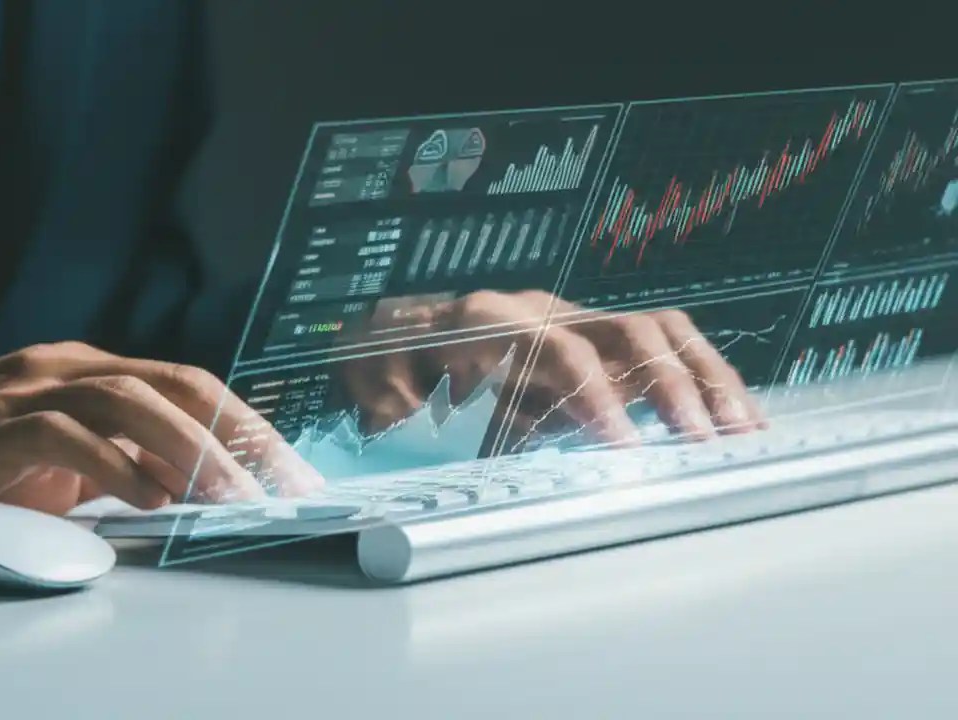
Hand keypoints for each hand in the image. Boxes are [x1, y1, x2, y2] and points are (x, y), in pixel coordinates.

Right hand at [0, 342, 322, 518]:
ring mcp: (30, 389)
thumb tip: (189, 495)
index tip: (288, 469)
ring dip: (189, 448)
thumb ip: (116, 462)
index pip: (188, 384)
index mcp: (90, 370)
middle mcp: (69, 367)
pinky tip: (150, 496)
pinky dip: (115, 464)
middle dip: (238, 432)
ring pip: (131, 400)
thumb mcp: (56, 458)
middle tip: (281, 483)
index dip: (244, 422)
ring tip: (229, 494)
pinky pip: (67, 435)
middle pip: (177, 383)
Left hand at [342, 290, 765, 445]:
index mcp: (489, 320)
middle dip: (674, 387)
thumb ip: (400, 404)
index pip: (560, 350)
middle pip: (629, 330)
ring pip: (658, 331)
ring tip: (746, 432)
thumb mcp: (376, 386)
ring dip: (706, 378)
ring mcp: (574, 321)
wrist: (387, 335)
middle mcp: (542, 310)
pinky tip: (731, 418)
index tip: (627, 450)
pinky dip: (699, 376)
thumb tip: (426, 423)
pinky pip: (659, 344)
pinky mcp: (594, 340)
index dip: (597, 398)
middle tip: (708, 444)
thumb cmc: (384, 366)